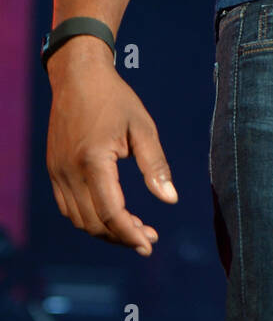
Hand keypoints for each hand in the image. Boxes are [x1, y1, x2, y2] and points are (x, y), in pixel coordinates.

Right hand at [46, 38, 176, 253]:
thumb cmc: (115, 99)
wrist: (78, 76)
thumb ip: (156, 165)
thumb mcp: (143, 127)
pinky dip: (89, 218)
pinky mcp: (53, 170)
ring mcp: (57, 172)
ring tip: (134, 228)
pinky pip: (68, 207)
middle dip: (122, 236)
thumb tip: (170, 200)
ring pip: (79, 219)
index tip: (150, 244)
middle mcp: (69, 171)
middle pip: (94, 222)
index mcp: (93, 160)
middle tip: (149, 237)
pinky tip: (112, 214)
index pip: (110, 212)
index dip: (130, 234)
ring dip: (106, 231)